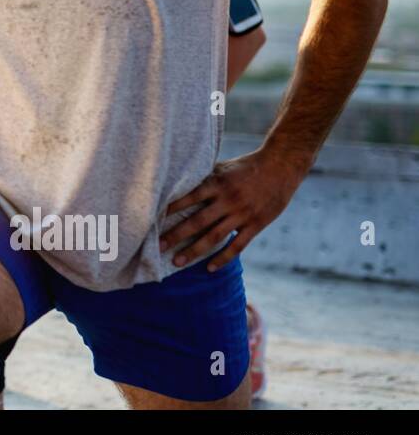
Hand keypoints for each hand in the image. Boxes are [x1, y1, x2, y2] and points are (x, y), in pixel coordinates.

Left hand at [159, 148, 304, 271]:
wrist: (281, 166)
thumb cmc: (246, 166)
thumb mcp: (223, 166)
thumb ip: (204, 178)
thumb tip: (178, 183)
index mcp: (217, 183)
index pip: (189, 198)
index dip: (171, 209)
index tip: (153, 220)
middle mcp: (228, 200)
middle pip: (197, 221)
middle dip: (176, 235)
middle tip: (158, 248)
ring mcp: (242, 214)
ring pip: (214, 237)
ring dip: (194, 251)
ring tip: (177, 262)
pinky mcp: (256, 224)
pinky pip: (237, 246)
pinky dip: (223, 258)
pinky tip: (209, 268)